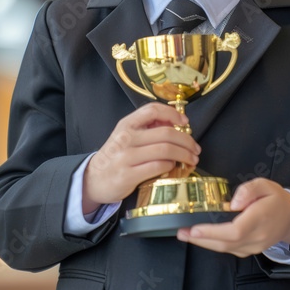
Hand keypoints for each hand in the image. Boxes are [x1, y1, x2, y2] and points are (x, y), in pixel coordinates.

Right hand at [82, 103, 200, 214]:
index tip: (185, 123)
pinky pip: (157, 167)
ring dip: (184, 155)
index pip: (152, 110)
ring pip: (165, 150)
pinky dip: (171, 166)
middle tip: (195, 148)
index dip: (173, 114)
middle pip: (166, 133)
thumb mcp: (126, 136)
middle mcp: (126, 138)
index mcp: (127, 124)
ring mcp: (126, 157)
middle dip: (186, 141)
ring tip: (191, 159)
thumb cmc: (116, 156)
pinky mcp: (128, 175)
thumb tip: (174, 123)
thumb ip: (146, 128)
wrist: (94, 179)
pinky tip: (174, 167)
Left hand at [176, 178, 289, 256]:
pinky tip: (201, 238)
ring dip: (204, 243)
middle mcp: (257, 236)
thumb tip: (234, 203)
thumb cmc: (276, 199)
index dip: (213, 232)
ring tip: (185, 235)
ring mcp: (254, 246)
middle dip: (201, 239)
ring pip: (225, 248)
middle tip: (181, 232)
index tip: (196, 229)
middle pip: (226, 243)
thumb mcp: (266, 184)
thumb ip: (249, 189)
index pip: (235, 230)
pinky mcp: (250, 250)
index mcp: (260, 218)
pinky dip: (213, 244)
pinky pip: (229, 249)